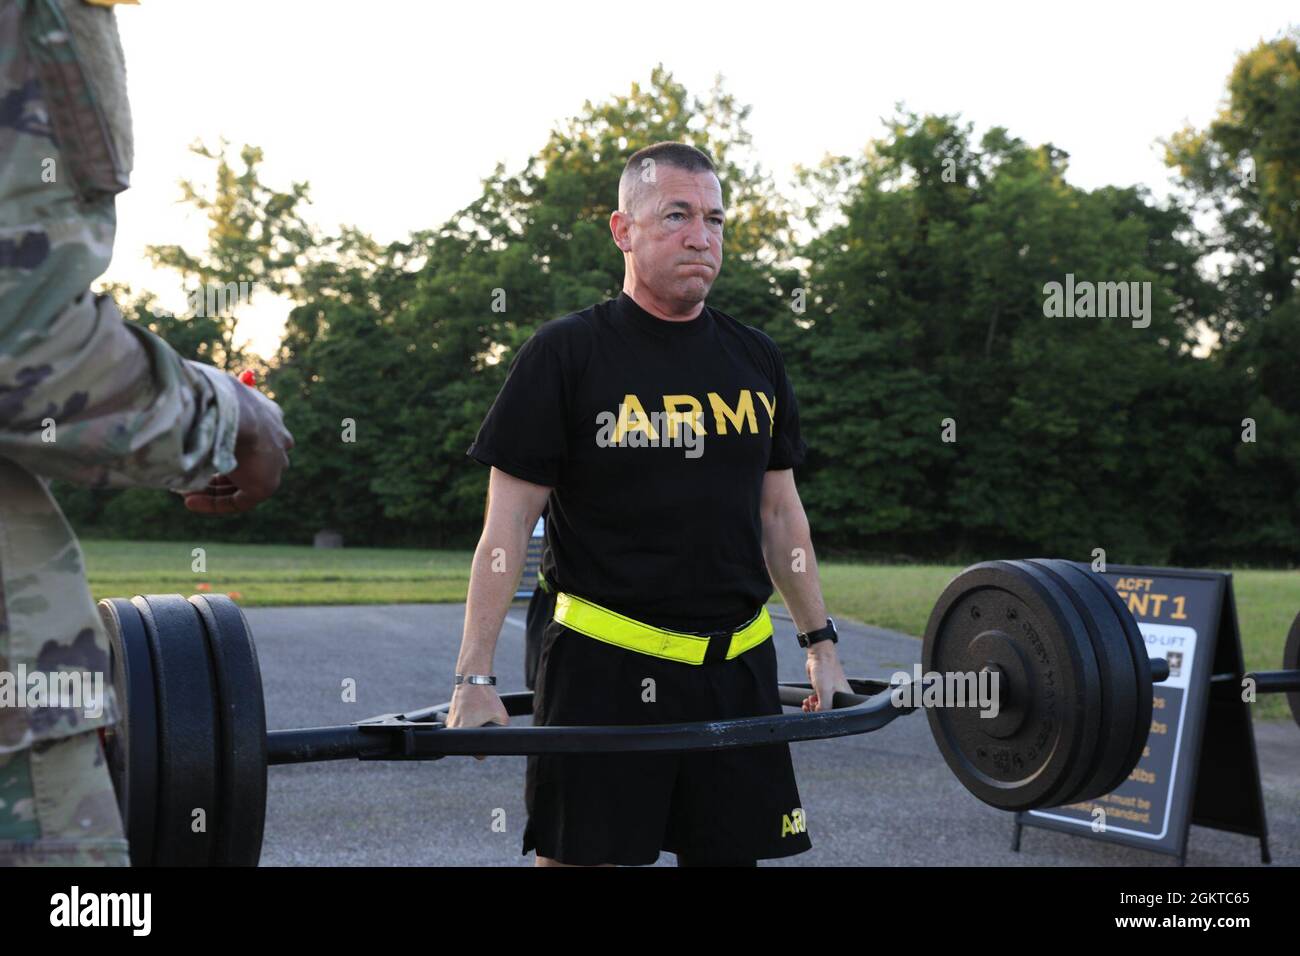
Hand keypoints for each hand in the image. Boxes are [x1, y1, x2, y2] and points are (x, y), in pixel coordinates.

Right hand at [185, 381, 294, 513]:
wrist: (233, 410)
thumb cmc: (216, 397)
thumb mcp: (211, 393)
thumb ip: (208, 405)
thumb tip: (189, 406)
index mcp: (270, 415)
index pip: (253, 435)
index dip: (225, 448)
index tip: (201, 451)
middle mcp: (278, 440)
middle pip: (250, 463)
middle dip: (219, 474)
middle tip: (191, 478)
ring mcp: (275, 464)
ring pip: (243, 484)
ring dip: (212, 490)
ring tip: (184, 493)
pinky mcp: (267, 485)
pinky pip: (240, 501)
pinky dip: (214, 503)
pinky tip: (190, 501)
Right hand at [445, 683, 509, 760]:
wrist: (472, 680)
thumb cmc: (485, 697)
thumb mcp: (501, 716)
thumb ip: (503, 730)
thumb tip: (503, 740)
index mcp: (463, 731)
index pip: (476, 753)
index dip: (485, 749)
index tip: (488, 739)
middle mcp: (453, 729)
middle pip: (469, 744)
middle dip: (477, 738)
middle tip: (484, 725)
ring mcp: (449, 722)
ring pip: (462, 735)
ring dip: (471, 730)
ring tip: (477, 717)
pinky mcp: (448, 716)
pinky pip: (458, 726)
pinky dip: (465, 722)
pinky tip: (471, 712)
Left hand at [800, 641, 851, 712]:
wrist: (819, 656)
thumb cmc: (826, 670)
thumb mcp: (825, 691)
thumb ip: (824, 706)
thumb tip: (818, 715)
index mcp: (847, 699)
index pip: (839, 715)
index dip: (826, 716)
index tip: (817, 712)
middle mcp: (841, 698)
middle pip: (829, 712)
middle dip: (817, 711)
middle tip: (811, 706)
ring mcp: (832, 695)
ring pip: (822, 708)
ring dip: (812, 707)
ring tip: (808, 702)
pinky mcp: (824, 691)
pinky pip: (818, 702)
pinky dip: (811, 703)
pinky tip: (807, 701)